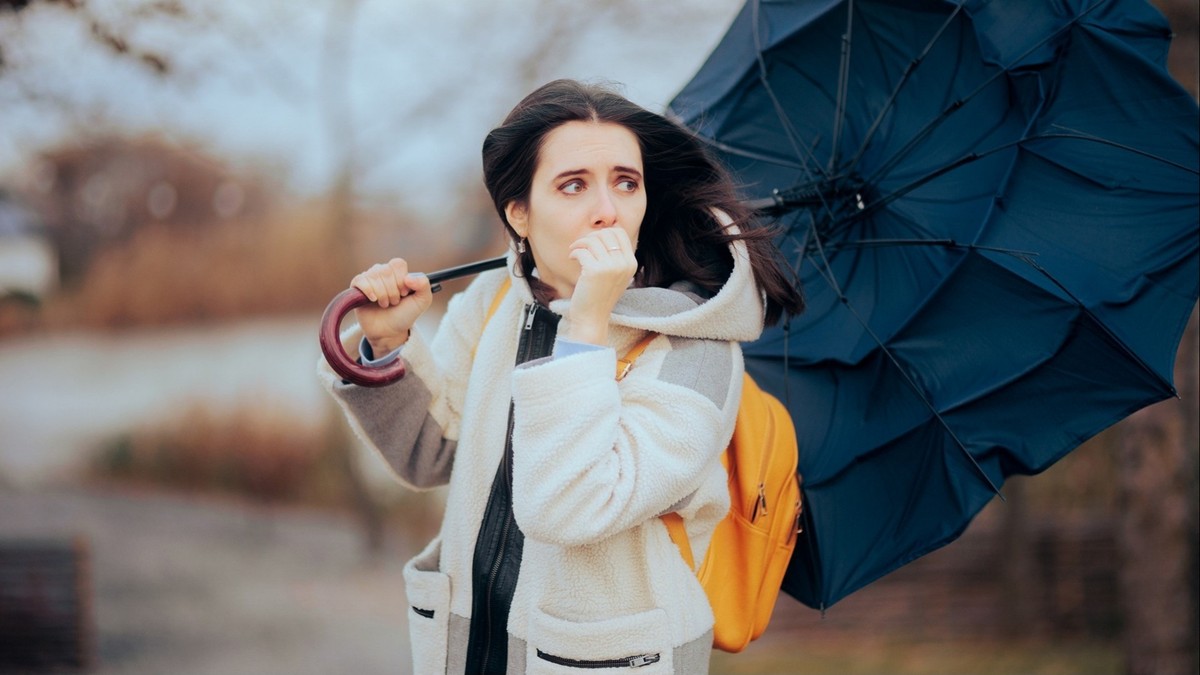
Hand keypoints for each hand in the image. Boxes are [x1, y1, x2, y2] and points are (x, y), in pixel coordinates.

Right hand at [350, 258, 432, 355]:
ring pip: (374, 276)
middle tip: (394, 302)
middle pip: (386, 271)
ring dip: (382, 294)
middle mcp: (382, 272)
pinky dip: (368, 290)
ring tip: (385, 304)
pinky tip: (373, 299)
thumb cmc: (405, 314)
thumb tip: (408, 277)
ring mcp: (369, 279)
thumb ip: (424, 285)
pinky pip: (360, 280)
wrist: (389, 331)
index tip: (405, 293)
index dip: (401, 280)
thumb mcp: (422, 301)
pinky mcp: (357, 287)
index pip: (398, 264)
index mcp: (397, 272)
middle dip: (393, 291)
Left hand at [564, 228, 636, 344]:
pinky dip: (574, 252)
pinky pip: (582, 251)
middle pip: (606, 234)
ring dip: (579, 244)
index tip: (593, 242)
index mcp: (631, 263)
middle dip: (590, 237)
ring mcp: (611, 267)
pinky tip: (571, 258)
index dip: (604, 233)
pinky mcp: (595, 271)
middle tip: (581, 247)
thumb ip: (615, 255)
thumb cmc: (600, 295)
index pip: (619, 232)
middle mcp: (624, 264)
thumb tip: (605, 232)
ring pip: (592, 241)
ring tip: (574, 252)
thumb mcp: (615, 275)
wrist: (592, 318)